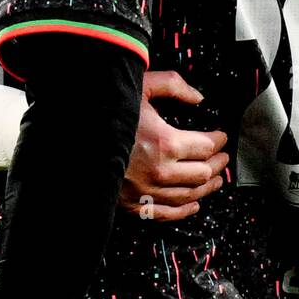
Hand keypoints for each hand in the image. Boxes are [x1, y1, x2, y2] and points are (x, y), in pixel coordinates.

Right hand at [120, 70, 227, 221]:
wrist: (76, 140)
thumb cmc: (107, 112)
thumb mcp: (140, 87)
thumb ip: (173, 85)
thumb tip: (198, 98)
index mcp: (164, 141)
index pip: (206, 147)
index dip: (218, 141)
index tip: (221, 136)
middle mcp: (159, 170)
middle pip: (203, 173)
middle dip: (217, 164)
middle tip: (222, 157)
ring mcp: (146, 191)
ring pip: (190, 194)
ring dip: (208, 187)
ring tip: (216, 180)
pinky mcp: (133, 204)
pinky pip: (167, 213)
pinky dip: (185, 210)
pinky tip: (194, 203)